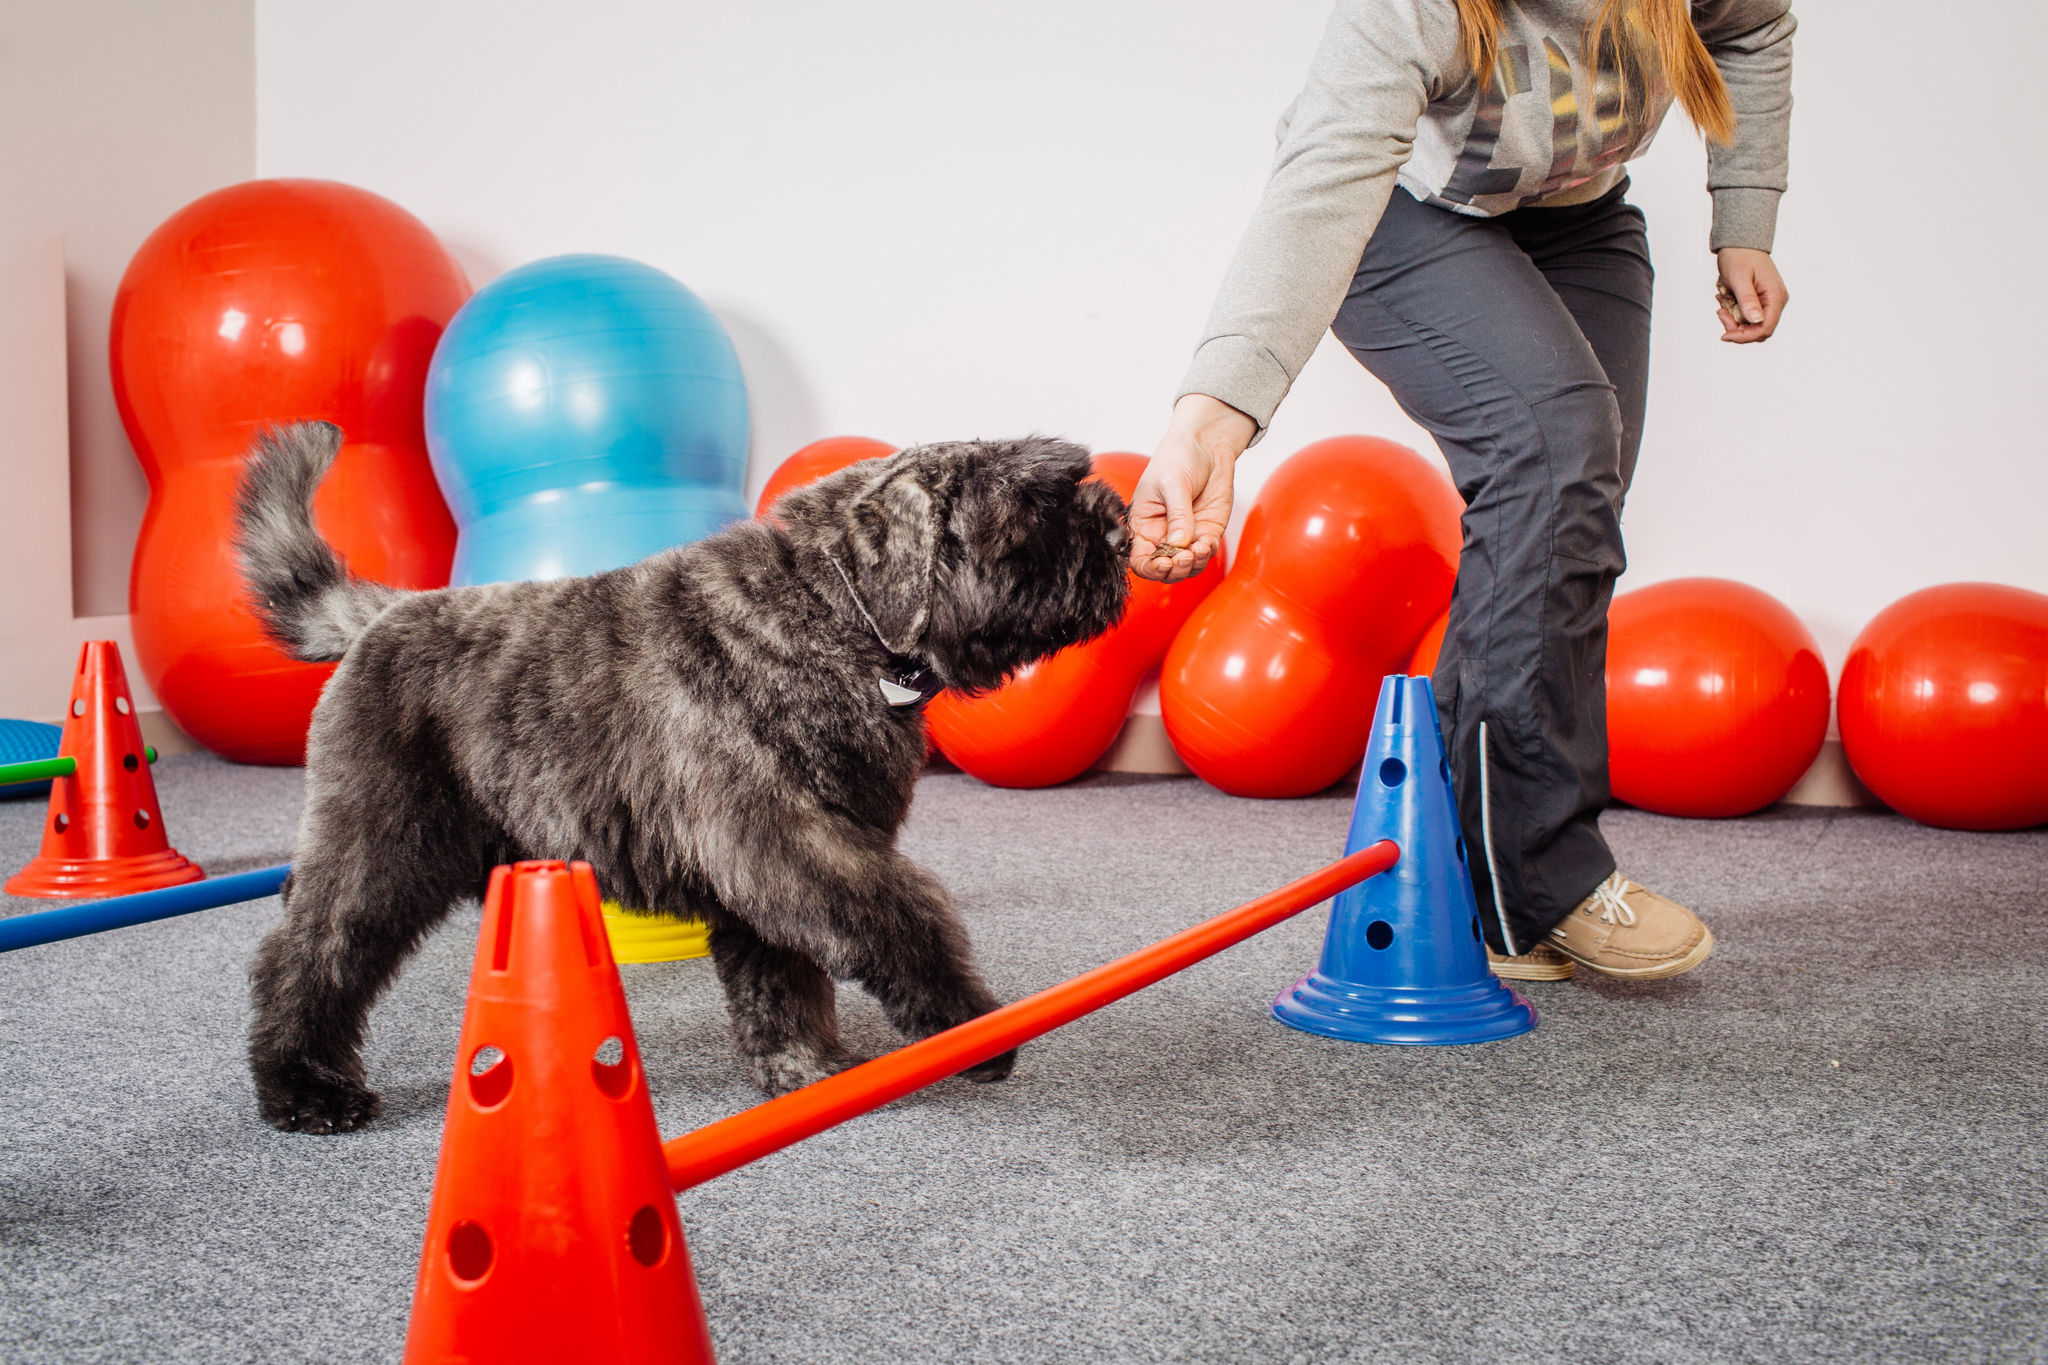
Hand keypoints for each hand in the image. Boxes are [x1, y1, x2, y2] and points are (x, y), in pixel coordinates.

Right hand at [1130, 394, 1255, 582]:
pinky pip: (1205, 554)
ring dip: (1193, 565)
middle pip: (1164, 570)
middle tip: (1183, 557)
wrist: (1207, 445)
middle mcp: (1163, 535)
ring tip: (1198, 549)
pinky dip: (1207, 554)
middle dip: (1174, 570)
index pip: (1140, 559)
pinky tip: (1207, 542)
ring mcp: (1186, 536)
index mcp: (1143, 525)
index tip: (1164, 562)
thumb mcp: (1172, 484)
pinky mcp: (1206, 532)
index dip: (1150, 568)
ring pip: (1187, 568)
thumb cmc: (1178, 457)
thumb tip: (1180, 544)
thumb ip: (1177, 516)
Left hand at [1715, 247, 1787, 342]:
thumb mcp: (1740, 278)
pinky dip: (1735, 312)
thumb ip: (1748, 300)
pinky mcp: (1760, 300)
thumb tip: (1756, 320)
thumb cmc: (1740, 256)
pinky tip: (1726, 300)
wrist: (1740, 244)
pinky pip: (1747, 315)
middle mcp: (1776, 300)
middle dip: (1737, 328)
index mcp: (1775, 296)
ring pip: (1751, 324)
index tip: (1725, 334)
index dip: (1745, 336)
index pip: (1765, 328)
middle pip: (1758, 330)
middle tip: (1722, 313)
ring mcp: (1769, 300)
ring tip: (1723, 303)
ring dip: (1734, 319)